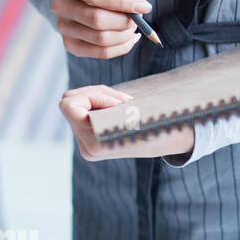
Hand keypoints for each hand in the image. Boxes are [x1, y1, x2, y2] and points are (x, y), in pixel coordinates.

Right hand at [51, 0, 149, 57]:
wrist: (85, 3)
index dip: (122, 2)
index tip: (143, 6)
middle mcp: (61, 6)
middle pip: (97, 19)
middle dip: (124, 21)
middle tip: (138, 18)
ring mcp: (63, 28)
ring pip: (100, 38)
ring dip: (124, 35)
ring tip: (133, 27)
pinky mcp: (71, 45)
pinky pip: (101, 53)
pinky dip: (121, 47)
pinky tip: (129, 38)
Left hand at [60, 83, 193, 161]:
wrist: (170, 137)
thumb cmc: (157, 121)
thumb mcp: (137, 111)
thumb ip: (112, 105)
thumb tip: (98, 98)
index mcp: (93, 144)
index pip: (70, 106)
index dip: (93, 95)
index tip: (120, 102)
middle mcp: (85, 147)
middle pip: (69, 101)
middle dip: (95, 93)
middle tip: (124, 99)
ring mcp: (86, 144)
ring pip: (74, 103)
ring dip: (97, 95)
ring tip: (123, 102)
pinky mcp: (90, 138)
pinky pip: (82, 108)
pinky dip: (99, 101)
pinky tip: (118, 107)